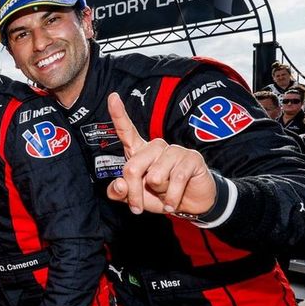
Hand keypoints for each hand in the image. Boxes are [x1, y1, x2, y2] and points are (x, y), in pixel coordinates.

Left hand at [105, 92, 215, 214]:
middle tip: (137, 208)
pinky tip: (173, 202)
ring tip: (166, 195)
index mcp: (140, 152)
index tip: (112, 97)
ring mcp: (174, 150)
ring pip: (155, 176)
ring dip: (159, 194)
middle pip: (133, 167)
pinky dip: (172, 197)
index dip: (118, 115)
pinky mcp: (191, 158)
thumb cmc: (161, 196)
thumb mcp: (137, 198)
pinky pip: (176, 180)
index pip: (127, 131)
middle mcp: (155, 147)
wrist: (191, 205)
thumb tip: (119, 184)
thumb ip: (121, 193)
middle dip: (133, 193)